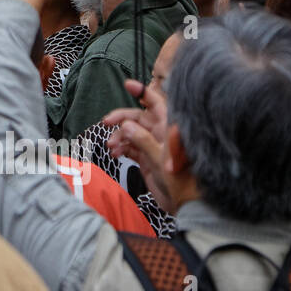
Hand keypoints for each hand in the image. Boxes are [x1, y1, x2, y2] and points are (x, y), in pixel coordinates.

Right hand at [102, 78, 174, 214]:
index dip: (143, 92)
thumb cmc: (182, 181)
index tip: (128, 84)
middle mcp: (159, 133)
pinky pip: (130, 146)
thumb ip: (143, 141)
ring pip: (130, 132)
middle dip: (121, 117)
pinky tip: (115, 154)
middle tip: (106, 122)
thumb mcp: (160, 159)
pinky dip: (121, 148)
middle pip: (137, 117)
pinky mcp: (146, 158)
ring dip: (119, 136)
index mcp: (168, 128)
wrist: (184, 205)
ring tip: (112, 147)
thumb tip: (125, 125)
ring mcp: (152, 145)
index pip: (156, 104)